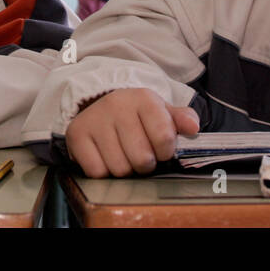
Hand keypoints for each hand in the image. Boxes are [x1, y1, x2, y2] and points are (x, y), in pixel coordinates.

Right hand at [66, 88, 199, 177]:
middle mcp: (117, 105)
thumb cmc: (136, 115)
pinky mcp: (76, 134)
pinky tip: (105, 157)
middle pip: (142, 159)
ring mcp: (95, 119)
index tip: (160, 149)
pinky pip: (96, 172)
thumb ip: (181, 119)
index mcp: (143, 98)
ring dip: (125, 170)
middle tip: (141, 155)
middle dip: (145, 164)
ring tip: (123, 155)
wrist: (98, 105)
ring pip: (119, 169)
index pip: (164, 139)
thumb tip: (193, 127)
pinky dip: (103, 172)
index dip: (165, 152)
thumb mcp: (161, 112)